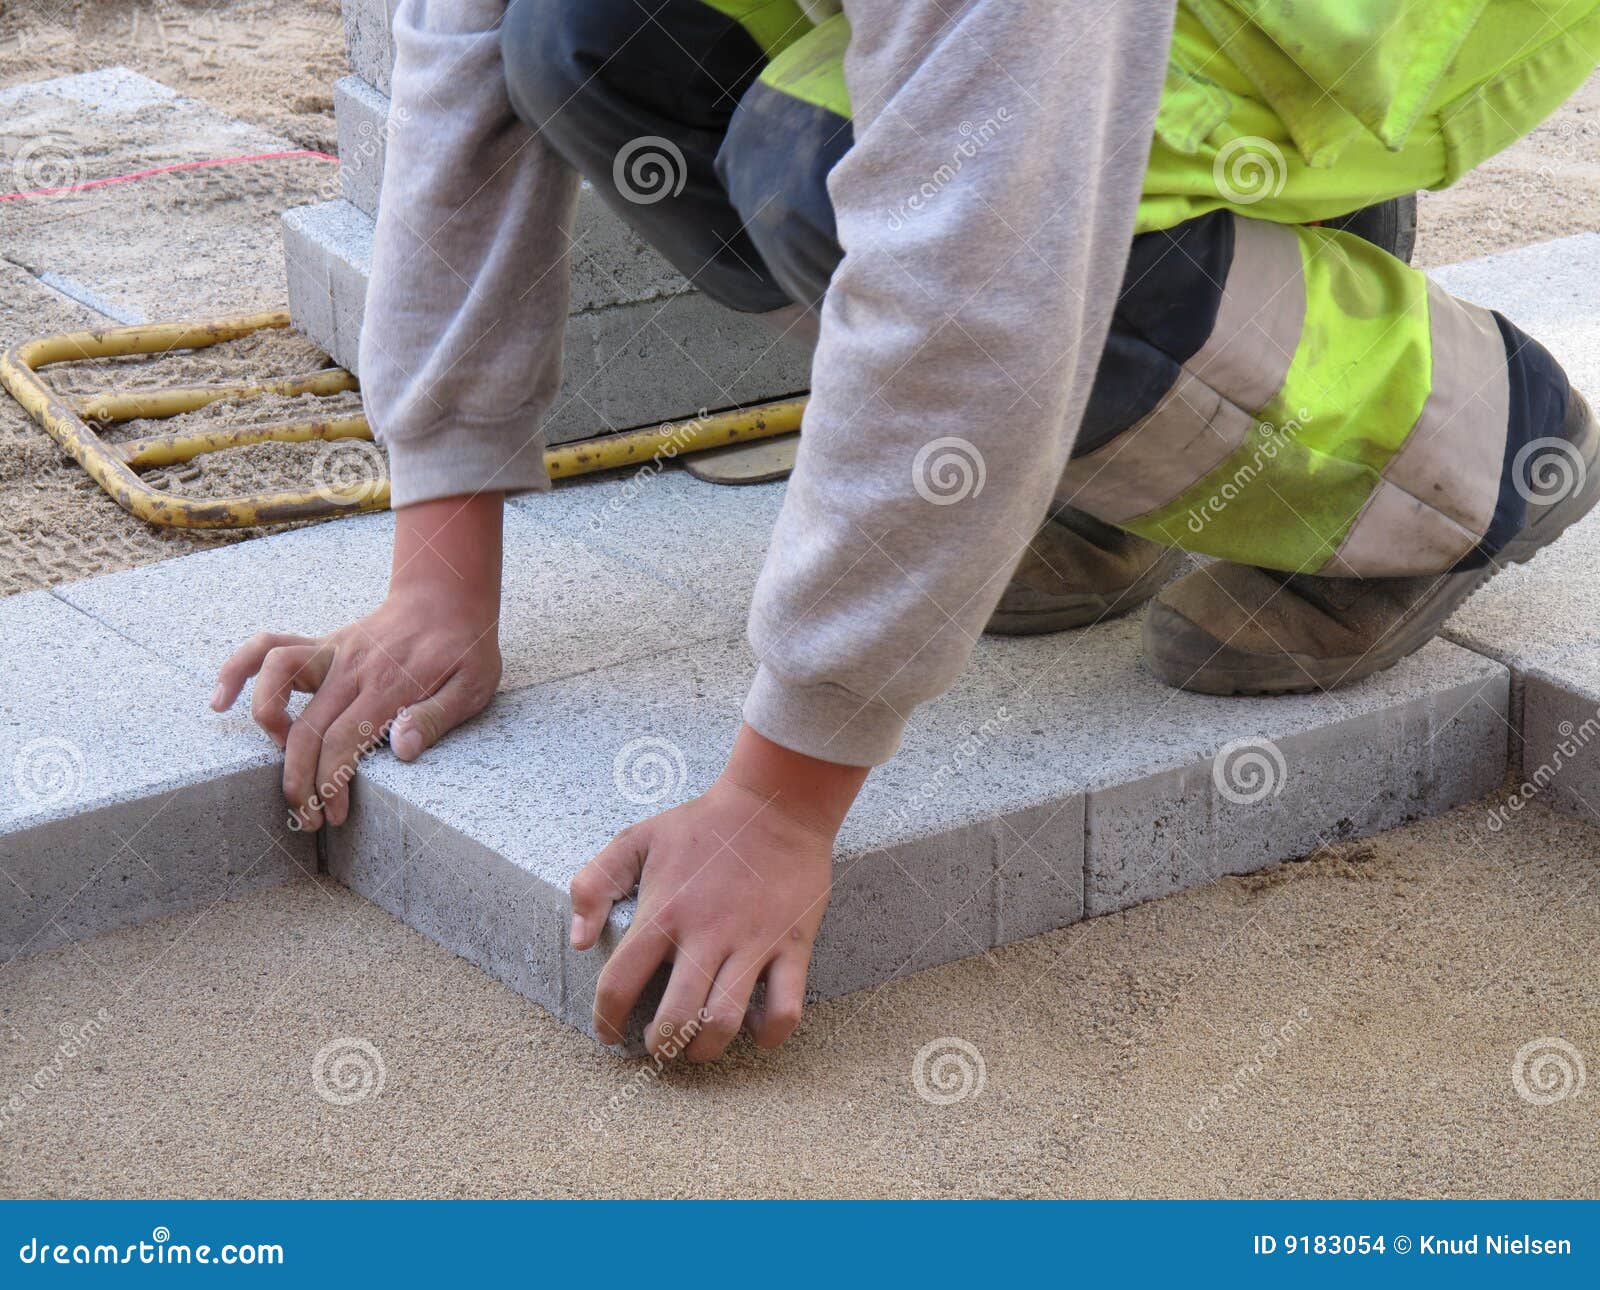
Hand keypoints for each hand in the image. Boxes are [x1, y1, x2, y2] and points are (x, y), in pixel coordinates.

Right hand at [210, 493, 503, 829]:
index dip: (330, 784)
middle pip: (307, 727)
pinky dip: (238, 667)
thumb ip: (436, 717)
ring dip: (264, 719)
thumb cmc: (465, 648)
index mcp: (388, 685)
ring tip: (273, 762)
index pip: (343, 741)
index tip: (332, 817)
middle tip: (305, 819)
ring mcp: (332, 652)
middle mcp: (352, 668)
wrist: (448, 595)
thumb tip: (401, 750)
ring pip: (276, 675)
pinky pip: (269, 645)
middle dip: (299, 780)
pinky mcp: (322, 644)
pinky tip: (222, 698)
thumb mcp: (473, 685)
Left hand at [571, 725, 867, 1060]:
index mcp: (662, 912)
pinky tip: (754, 1027)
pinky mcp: (792, 945)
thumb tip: (578, 942)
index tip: (608, 1034)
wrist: (776, 802)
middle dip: (659, 1046)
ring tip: (697, 1045)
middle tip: (658, 1044)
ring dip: (705, 1049)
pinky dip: (769, 1032)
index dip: (606, 1022)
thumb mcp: (637, 838)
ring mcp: (752, 942)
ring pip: (723, 1023)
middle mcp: (705, 935)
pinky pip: (786, 1008)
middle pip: (674, 1020)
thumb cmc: (703, 823)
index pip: (618, 985)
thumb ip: (593, 883)